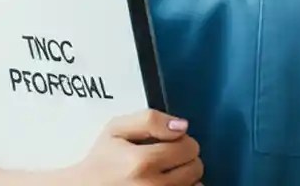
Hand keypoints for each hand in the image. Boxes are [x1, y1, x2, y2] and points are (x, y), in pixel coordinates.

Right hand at [60, 109, 203, 185]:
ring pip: (196, 185)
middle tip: (165, 157)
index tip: (166, 142)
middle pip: (196, 167)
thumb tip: (182, 126)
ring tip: (164, 172)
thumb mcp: (117, 128)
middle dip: (184, 158)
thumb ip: (150, 120)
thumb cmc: (103, 159)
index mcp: (141, 162)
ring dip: (185, 175)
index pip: (188, 146)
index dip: (180, 139)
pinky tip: (167, 183)